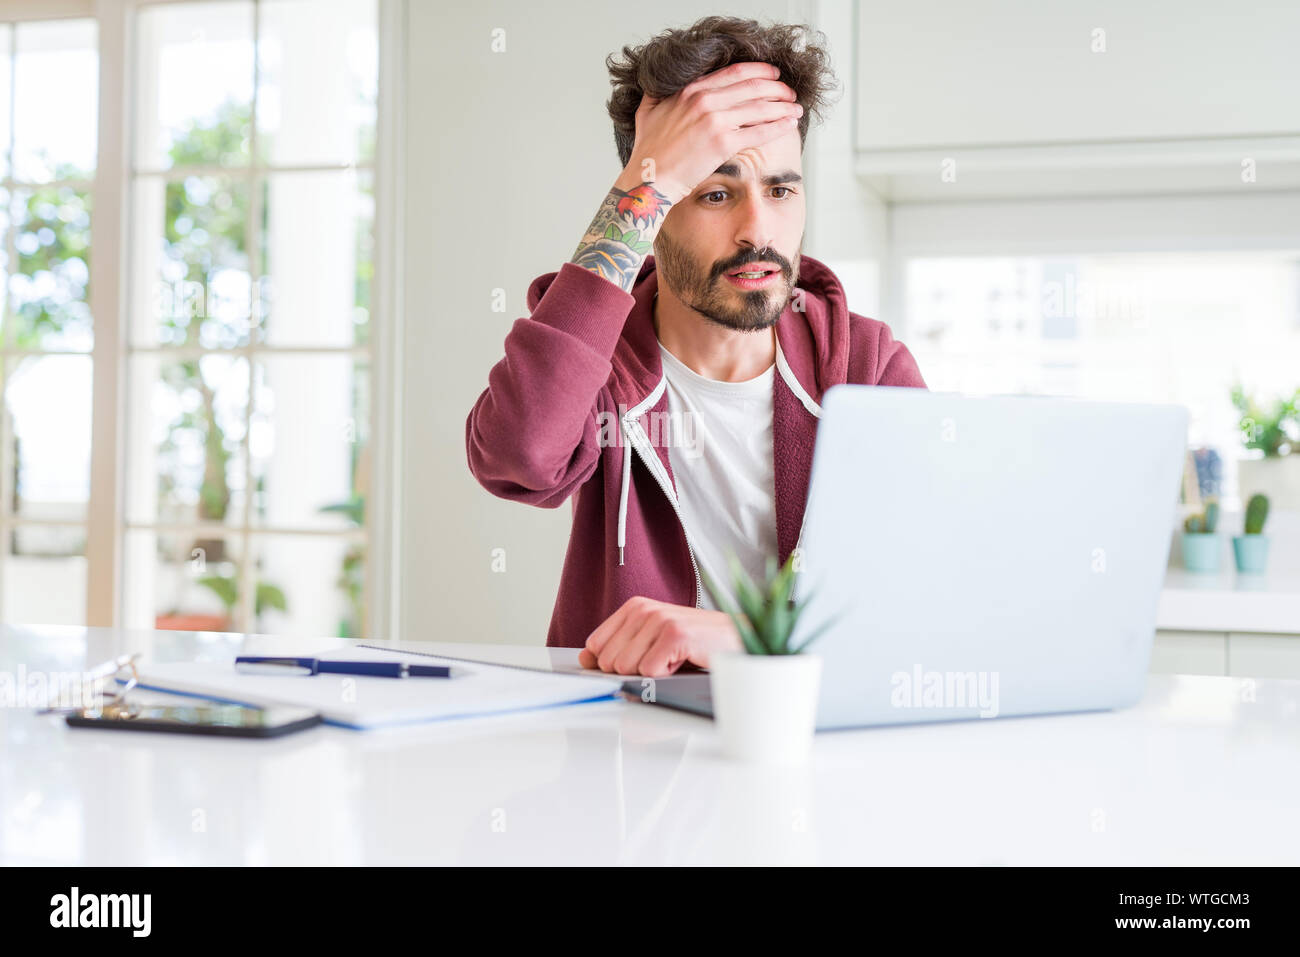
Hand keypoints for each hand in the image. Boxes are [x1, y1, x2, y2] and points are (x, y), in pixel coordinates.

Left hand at [578, 597, 740, 675]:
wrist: (735, 641)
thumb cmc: (694, 644)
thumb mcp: (649, 643)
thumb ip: (615, 649)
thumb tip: (585, 659)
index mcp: (634, 607)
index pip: (595, 646)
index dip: (613, 662)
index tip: (639, 658)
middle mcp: (644, 609)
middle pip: (609, 661)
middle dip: (634, 670)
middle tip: (661, 659)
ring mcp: (659, 620)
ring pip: (628, 668)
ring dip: (653, 673)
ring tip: (674, 659)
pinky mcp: (675, 635)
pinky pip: (650, 672)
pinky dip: (667, 675)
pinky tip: (683, 661)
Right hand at [615, 62, 802, 202]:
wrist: (650, 178)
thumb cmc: (648, 149)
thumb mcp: (648, 110)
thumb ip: (657, 93)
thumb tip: (657, 83)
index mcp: (691, 90)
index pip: (735, 72)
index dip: (759, 71)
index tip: (773, 75)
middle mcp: (706, 101)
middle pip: (753, 87)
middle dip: (777, 88)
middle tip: (790, 92)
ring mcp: (716, 121)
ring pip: (760, 107)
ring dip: (783, 106)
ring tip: (796, 108)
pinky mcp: (723, 143)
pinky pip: (760, 131)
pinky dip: (779, 126)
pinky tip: (790, 124)